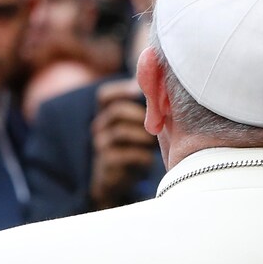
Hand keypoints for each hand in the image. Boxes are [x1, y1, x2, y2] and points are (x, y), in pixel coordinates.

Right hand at [89, 79, 156, 209]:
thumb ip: (145, 107)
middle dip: (140, 114)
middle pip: (115, 111)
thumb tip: (162, 85)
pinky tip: (149, 159)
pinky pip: (125, 154)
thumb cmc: (135, 144)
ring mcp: (101, 145)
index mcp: (106, 113)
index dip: (122, 90)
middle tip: (157, 121)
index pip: (104, 95)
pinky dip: (141, 155)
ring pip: (120, 132)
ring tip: (154, 142)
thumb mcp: (137, 123)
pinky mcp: (106, 163)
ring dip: (142, 136)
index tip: (141, 92)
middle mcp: (100, 126)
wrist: (119, 178)